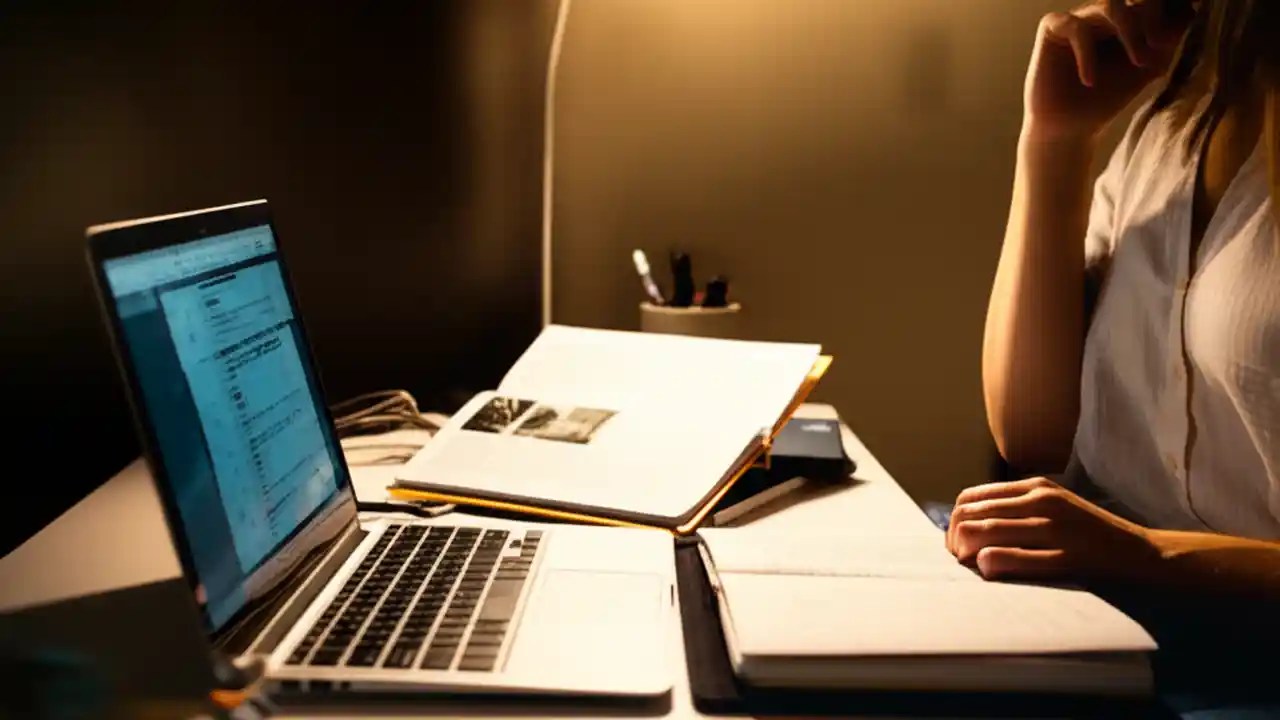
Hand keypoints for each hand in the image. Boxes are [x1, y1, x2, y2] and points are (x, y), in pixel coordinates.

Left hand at [945, 476, 1161, 581]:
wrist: (1143, 554)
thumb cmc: (1091, 536)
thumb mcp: (1054, 508)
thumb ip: (1017, 510)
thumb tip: (967, 526)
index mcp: (1036, 487)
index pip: (971, 497)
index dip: (954, 522)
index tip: (957, 543)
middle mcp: (1042, 501)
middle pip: (971, 515)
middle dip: (955, 540)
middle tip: (959, 560)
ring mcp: (1055, 528)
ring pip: (984, 532)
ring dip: (966, 553)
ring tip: (971, 567)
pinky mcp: (1066, 557)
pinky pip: (1010, 558)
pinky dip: (989, 565)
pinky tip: (990, 572)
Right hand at [1024, 0, 1194, 140]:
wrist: (1070, 130)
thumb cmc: (1107, 99)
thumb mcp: (1149, 67)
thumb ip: (1170, 40)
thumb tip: (1192, 13)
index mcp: (1130, 18)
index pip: (1153, 1)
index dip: (1173, 6)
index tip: (1186, 27)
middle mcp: (1104, 13)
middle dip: (1154, 13)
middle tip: (1162, 43)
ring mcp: (1079, 18)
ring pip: (1110, 3)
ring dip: (1130, 30)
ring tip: (1138, 62)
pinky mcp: (1052, 30)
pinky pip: (1075, 27)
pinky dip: (1087, 54)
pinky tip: (1090, 81)